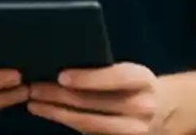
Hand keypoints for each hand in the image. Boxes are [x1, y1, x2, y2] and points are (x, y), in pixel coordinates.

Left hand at [27, 63, 162, 134]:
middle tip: (33, 88)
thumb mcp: (130, 72)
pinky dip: (67, 123)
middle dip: (59, 96)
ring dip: (56, 112)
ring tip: (34, 103)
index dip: (88, 78)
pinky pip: (89, 134)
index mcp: (142, 80)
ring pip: (87, 122)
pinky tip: (51, 114)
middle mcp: (141, 107)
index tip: (61, 76)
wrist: (162, 111)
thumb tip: (63, 67)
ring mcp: (133, 130)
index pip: (115, 77)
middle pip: (94, 103)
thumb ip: (106, 70)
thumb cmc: (136, 85)